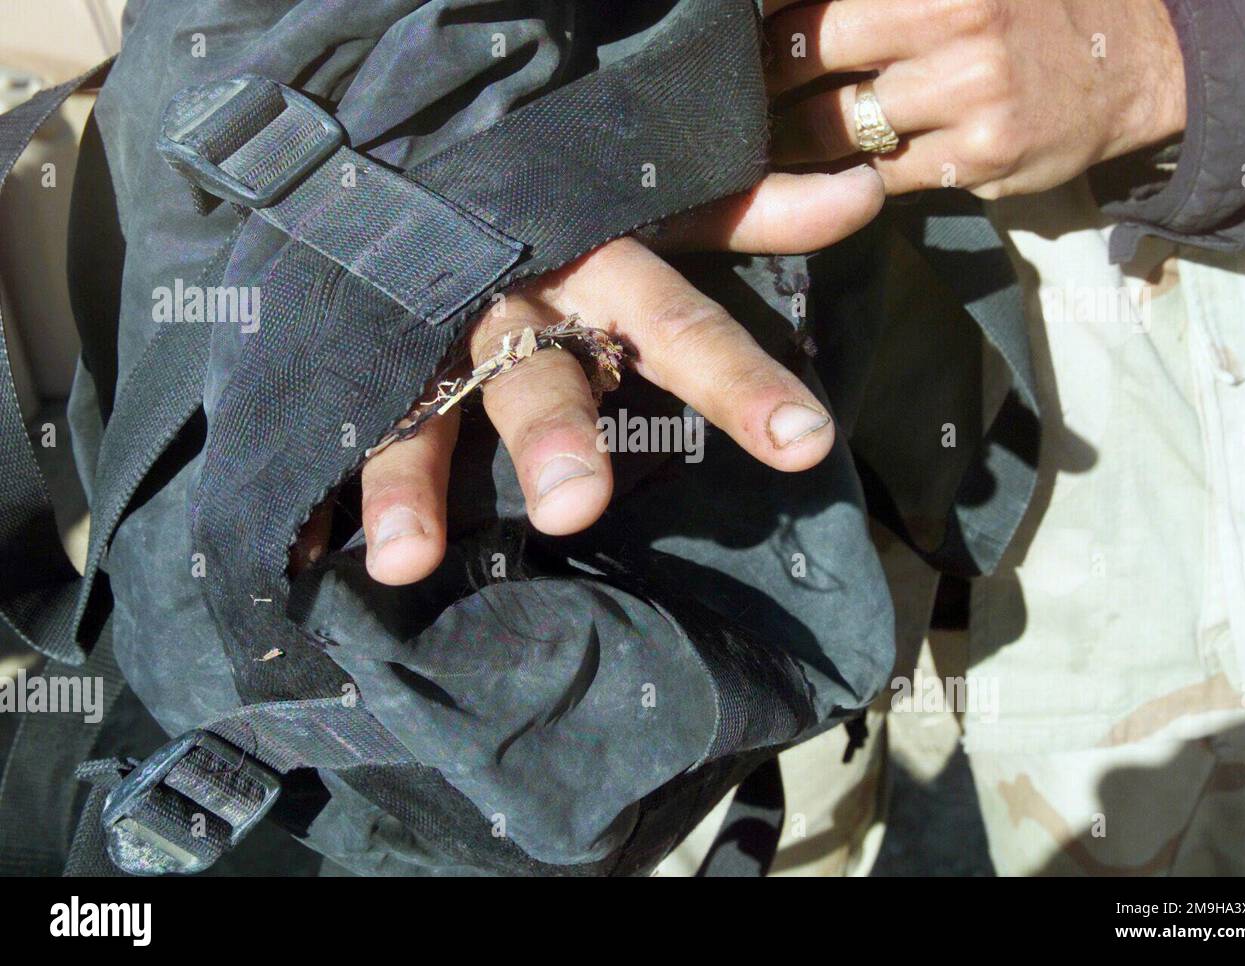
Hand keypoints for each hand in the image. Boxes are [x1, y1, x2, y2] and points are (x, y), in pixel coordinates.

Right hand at [323, 237, 840, 584]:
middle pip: (536, 371)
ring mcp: (423, 334)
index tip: (803, 443)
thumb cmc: (553, 193)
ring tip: (401, 560)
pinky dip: (319, 483)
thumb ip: (750, 214)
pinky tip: (298, 553)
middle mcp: (509, 300)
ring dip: (407, 478)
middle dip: (554, 433)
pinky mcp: (356, 357)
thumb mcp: (657, 201)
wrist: (406, 149)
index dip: (738, 379)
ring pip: (417, 403)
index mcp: (593, 259)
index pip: (677, 320)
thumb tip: (863, 198)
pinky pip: (336, 418)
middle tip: (579, 507)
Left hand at [764, 0, 1186, 199]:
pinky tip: (831, 164)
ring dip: (791, 134)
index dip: (762, 16)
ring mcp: (968, 86)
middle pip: (805, 48)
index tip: (732, 33)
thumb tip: (781, 11)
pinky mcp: (980, 153)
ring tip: (771, 130)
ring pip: (832, 123)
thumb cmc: (1024, 5)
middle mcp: (952, 10)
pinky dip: (846, 172)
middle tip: (743, 85)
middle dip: (765, 73)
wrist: (1133, 60)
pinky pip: (878, 172)